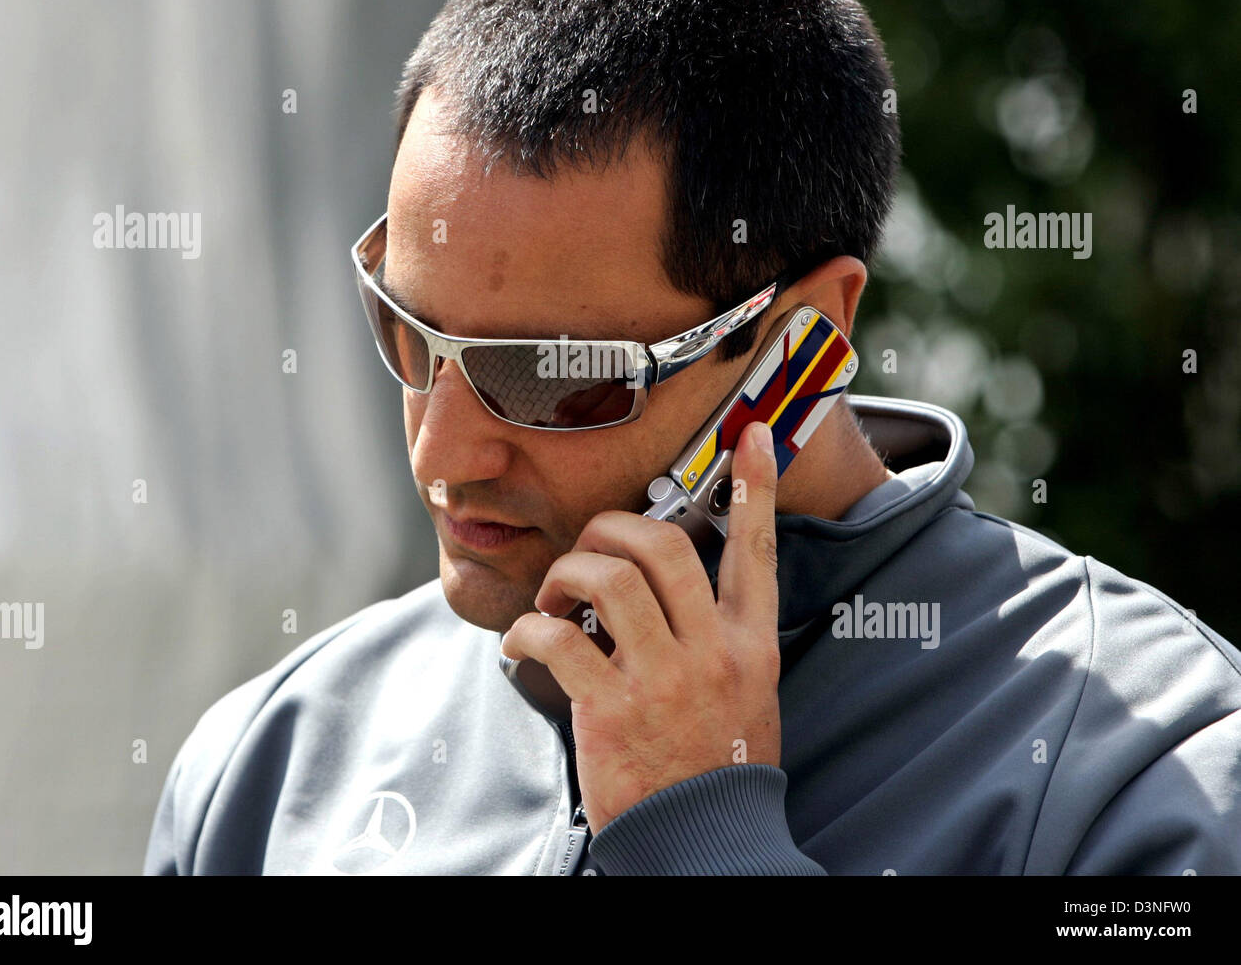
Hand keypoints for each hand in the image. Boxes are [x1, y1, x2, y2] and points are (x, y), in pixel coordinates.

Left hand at [499, 420, 782, 834]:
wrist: (704, 843)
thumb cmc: (719, 764)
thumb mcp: (747, 694)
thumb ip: (721, 637)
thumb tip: (681, 592)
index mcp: (749, 643)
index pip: (757, 550)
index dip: (756, 488)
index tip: (753, 436)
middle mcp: (712, 651)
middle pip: (663, 546)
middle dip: (611, 528)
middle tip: (589, 549)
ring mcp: (663, 679)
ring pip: (608, 580)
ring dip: (566, 574)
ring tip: (553, 598)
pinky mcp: (612, 708)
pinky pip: (558, 640)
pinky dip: (527, 630)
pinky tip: (522, 641)